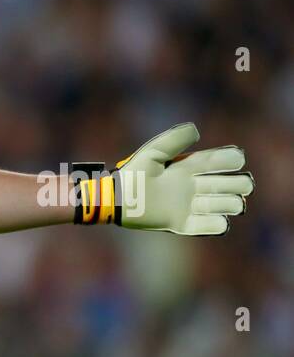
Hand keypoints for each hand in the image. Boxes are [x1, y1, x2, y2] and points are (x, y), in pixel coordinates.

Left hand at [115, 123, 252, 235]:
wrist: (117, 199)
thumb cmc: (133, 173)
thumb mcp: (153, 153)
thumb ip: (174, 140)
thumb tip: (197, 130)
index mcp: (188, 167)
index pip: (218, 162)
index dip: (231, 160)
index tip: (237, 159)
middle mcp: (193, 186)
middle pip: (229, 184)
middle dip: (239, 184)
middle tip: (239, 185)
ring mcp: (189, 206)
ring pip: (224, 205)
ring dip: (231, 204)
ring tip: (232, 204)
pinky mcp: (182, 223)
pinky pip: (207, 226)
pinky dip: (218, 224)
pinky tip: (220, 221)